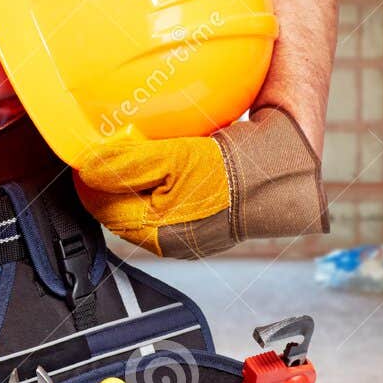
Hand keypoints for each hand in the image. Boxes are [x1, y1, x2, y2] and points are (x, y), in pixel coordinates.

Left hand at [74, 108, 327, 258]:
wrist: (293, 173)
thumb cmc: (244, 171)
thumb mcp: (180, 158)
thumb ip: (130, 164)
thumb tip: (90, 165)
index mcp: (158, 233)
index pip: (100, 204)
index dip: (93, 173)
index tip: (93, 145)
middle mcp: (170, 241)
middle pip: (118, 205)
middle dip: (114, 175)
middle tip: (118, 141)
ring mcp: (187, 234)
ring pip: (142, 202)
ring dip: (138, 176)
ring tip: (144, 146)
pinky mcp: (203, 222)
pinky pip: (167, 200)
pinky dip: (161, 179)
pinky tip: (173, 157)